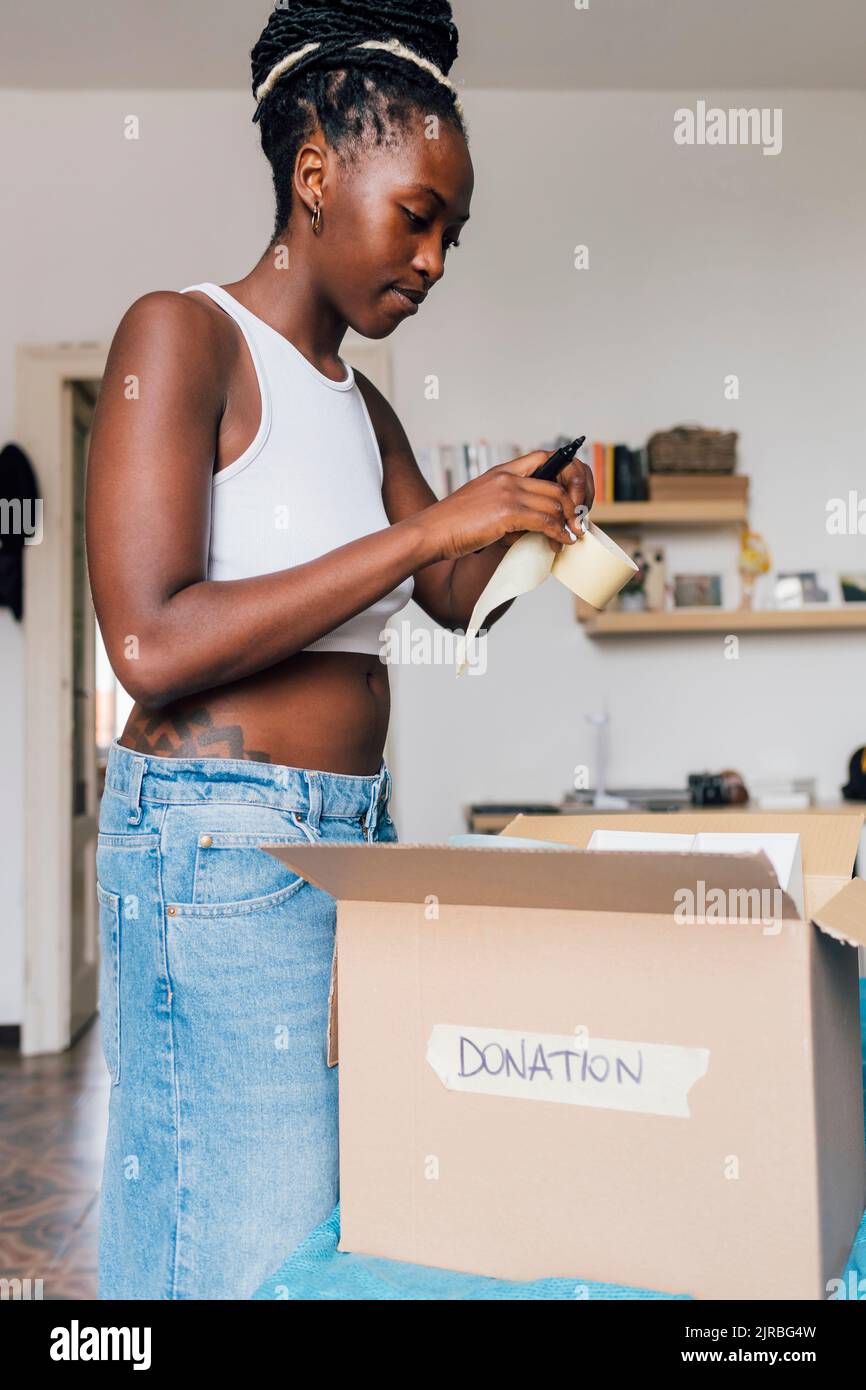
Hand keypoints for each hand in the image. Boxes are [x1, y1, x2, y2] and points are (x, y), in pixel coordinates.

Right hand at [426, 450, 585, 563]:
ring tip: (568, 539)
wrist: (431, 532)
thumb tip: (538, 524)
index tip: (573, 497)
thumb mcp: (483, 504)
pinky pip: (546, 521)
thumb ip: (509, 505)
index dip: (566, 475)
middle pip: (557, 485)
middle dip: (573, 506)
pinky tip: (558, 544)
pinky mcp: (507, 512)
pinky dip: (558, 534)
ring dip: (567, 525)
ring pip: (555, 504)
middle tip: (576, 525)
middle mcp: (507, 477)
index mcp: (502, 471)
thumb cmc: (454, 525)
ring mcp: (508, 493)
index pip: (545, 458)